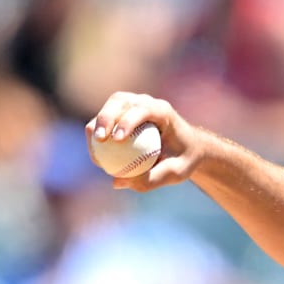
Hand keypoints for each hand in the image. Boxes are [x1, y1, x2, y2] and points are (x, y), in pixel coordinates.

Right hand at [84, 92, 204, 191]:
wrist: (188, 147)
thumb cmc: (184, 159)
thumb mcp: (176, 172)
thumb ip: (150, 179)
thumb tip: (116, 182)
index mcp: (163, 111)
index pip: (143, 109)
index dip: (128, 121)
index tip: (117, 139)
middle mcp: (146, 102)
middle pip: (120, 101)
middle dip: (106, 118)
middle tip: (100, 140)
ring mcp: (132, 103)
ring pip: (108, 107)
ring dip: (97, 125)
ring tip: (95, 148)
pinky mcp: (122, 111)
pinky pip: (104, 119)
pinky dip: (97, 132)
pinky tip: (96, 154)